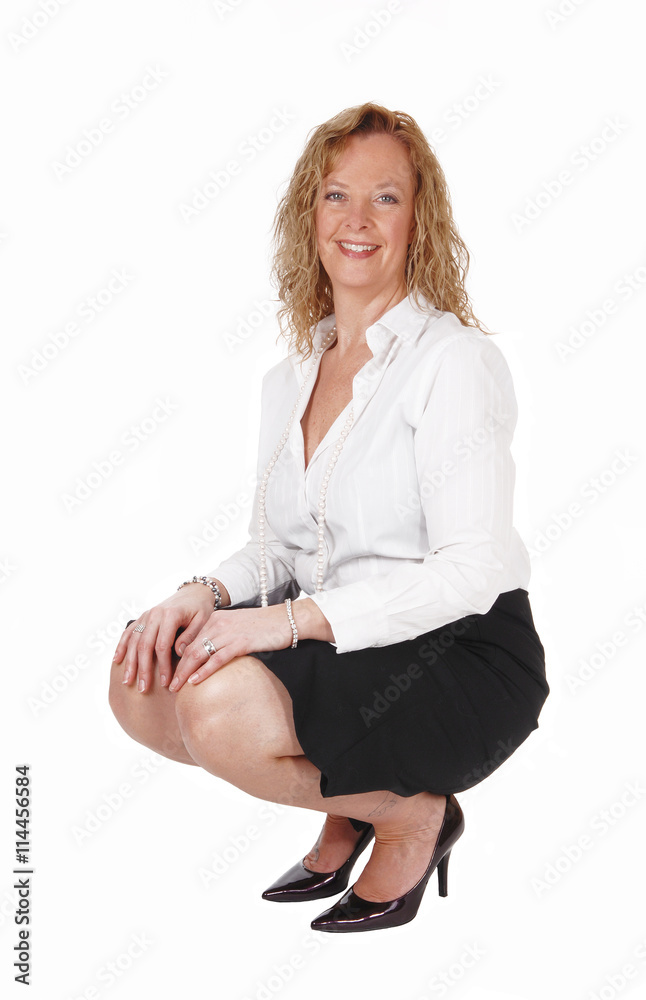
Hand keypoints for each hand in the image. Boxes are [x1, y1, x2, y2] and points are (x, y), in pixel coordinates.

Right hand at [113, 585, 215, 691]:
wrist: (194, 593)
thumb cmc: (200, 609)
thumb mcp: (202, 621)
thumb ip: (190, 636)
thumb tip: (178, 652)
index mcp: (171, 615)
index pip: (162, 645)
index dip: (162, 666)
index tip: (165, 682)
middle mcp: (155, 614)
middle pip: (144, 645)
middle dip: (142, 669)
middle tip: (143, 688)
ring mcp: (146, 616)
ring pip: (133, 641)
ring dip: (129, 662)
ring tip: (127, 681)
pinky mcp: (142, 618)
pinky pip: (128, 632)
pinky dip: (121, 646)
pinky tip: (117, 660)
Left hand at [168, 604, 293, 691]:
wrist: (287, 619)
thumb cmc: (264, 627)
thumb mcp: (236, 629)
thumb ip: (221, 639)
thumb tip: (208, 658)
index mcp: (214, 619)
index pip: (188, 640)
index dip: (175, 658)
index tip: (168, 673)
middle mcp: (217, 624)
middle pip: (188, 648)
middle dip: (175, 668)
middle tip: (167, 685)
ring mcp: (229, 632)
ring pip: (198, 653)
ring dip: (184, 672)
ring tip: (175, 687)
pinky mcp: (241, 642)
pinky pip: (217, 658)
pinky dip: (204, 671)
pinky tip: (195, 681)